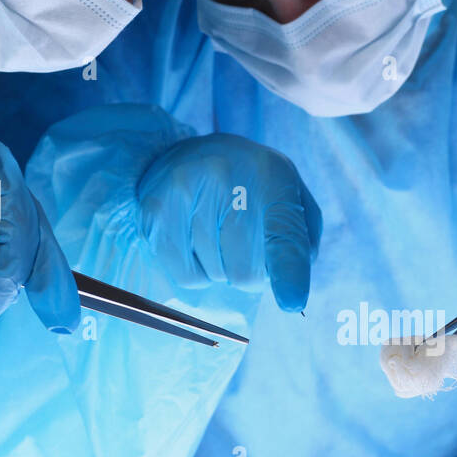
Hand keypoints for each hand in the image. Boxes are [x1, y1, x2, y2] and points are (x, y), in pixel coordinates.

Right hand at [135, 134, 321, 312]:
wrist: (190, 155)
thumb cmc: (250, 186)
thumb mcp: (289, 197)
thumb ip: (300, 240)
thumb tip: (291, 290)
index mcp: (272, 175)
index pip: (283, 233)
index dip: (289, 271)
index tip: (292, 301)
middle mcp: (227, 176)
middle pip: (247, 272)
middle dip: (252, 272)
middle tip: (244, 240)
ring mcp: (186, 190)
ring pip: (217, 275)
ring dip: (223, 267)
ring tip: (217, 230)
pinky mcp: (156, 210)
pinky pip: (188, 276)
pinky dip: (199, 272)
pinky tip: (196, 242)